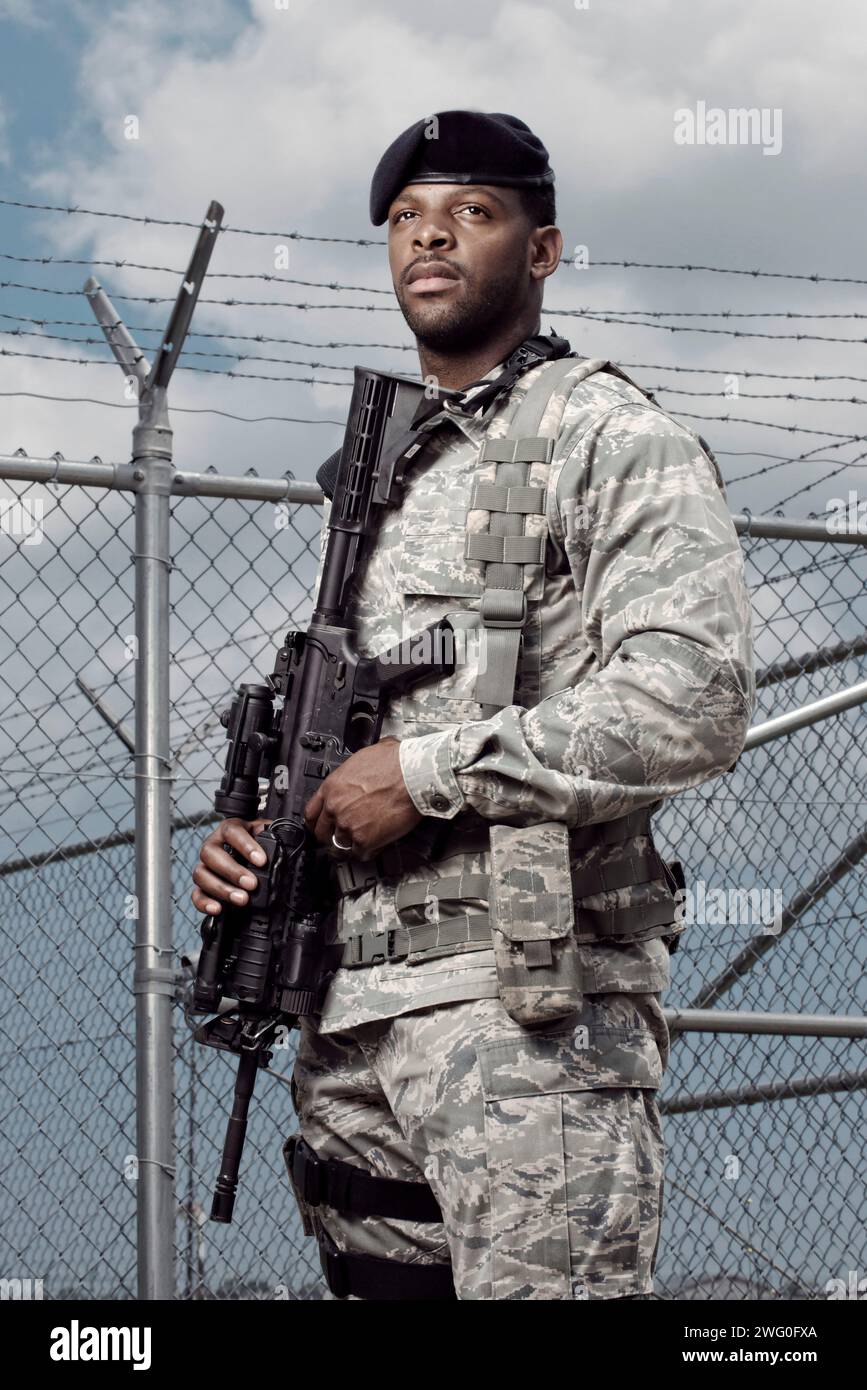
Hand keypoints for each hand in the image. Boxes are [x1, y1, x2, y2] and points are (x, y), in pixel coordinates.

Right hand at [191, 816, 271, 915]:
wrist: (249, 855)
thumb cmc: (257, 844)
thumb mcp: (266, 835)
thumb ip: (271, 836)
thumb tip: (280, 841)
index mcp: (228, 829)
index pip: (232, 832)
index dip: (245, 846)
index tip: (261, 861)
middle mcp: (212, 845)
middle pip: (211, 853)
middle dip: (232, 871)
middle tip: (252, 883)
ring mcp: (204, 865)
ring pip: (201, 874)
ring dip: (222, 888)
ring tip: (242, 899)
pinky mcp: (201, 885)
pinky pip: (196, 894)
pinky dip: (204, 903)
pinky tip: (218, 908)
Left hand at [303, 736, 420, 858]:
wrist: (413, 775)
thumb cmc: (395, 763)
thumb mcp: (366, 756)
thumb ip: (355, 770)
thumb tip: (363, 768)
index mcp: (332, 787)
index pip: (311, 812)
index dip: (316, 822)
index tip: (321, 825)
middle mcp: (336, 807)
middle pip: (322, 832)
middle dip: (331, 836)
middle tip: (341, 836)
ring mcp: (348, 825)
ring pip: (340, 845)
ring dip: (350, 844)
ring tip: (362, 841)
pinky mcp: (365, 840)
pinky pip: (360, 854)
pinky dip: (368, 851)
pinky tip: (375, 845)